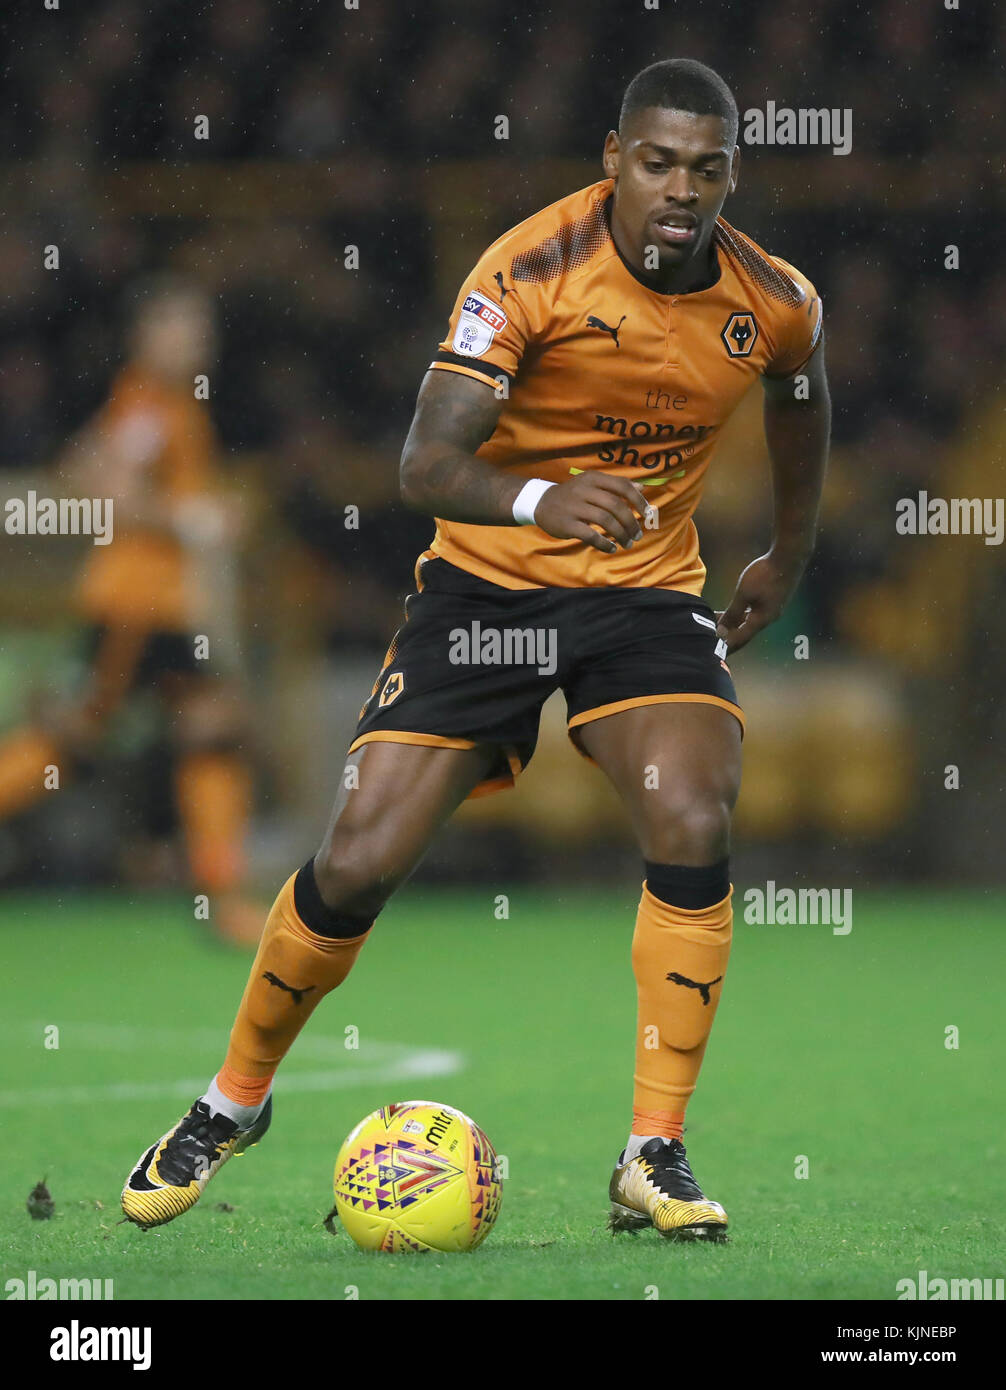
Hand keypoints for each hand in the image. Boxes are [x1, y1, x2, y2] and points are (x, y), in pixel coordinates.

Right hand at [534, 473, 649, 553]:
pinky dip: (604, 543)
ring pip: (606, 521)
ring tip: (627, 543)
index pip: (622, 486)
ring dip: (620, 534)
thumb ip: (616, 485)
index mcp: (593, 478)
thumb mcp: (592, 484)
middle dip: (631, 522)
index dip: (638, 501)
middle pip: (616, 506)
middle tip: (637, 535)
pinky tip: (611, 548)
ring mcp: (575, 507)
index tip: (648, 514)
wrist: (541, 503)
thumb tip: (642, 488)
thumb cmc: (573, 495)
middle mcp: (584, 490)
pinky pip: (590, 535)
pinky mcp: (567, 524)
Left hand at [715, 552, 805, 652]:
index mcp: (762, 620)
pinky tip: (734, 612)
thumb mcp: (744, 594)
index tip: (715, 651)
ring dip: (735, 624)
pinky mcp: (774, 600)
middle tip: (714, 639)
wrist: (789, 558)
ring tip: (719, 625)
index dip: (727, 645)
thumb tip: (721, 630)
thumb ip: (733, 613)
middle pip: (746, 632)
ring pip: (750, 622)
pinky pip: (754, 613)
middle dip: (730, 636)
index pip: (741, 638)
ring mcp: (773, 609)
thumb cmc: (765, 575)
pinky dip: (742, 615)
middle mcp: (769, 618)